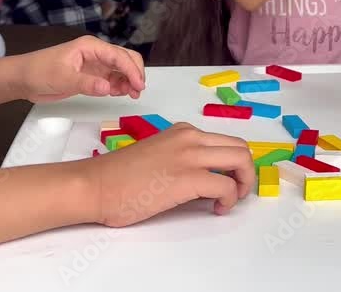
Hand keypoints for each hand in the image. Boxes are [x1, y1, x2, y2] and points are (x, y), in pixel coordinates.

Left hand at [17, 35, 145, 102]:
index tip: (139, 85)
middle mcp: (96, 53)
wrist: (22, 79)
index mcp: (90, 47)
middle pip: (125, 58)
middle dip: (135, 73)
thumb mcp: (62, 78)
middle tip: (137, 91)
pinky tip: (120, 94)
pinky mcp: (92, 76)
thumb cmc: (39, 72)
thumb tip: (109, 88)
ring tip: (131, 95)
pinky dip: (120, 86)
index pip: (118, 56)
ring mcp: (95, 65)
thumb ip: (87, 83)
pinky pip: (112, 79)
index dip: (131, 70)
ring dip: (129, 81)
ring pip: (121, 70)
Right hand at [84, 124, 255, 223]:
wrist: (94, 185)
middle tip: (236, 190)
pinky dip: (230, 199)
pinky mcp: (188, 178)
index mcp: (183, 132)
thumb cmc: (117, 177)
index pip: (225, 141)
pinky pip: (227, 186)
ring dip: (243, 183)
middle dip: (246, 171)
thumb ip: (182, 158)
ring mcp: (190, 156)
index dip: (234, 163)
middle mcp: (190, 138)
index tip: (229, 179)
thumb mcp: (158, 154)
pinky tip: (216, 208)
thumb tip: (205, 176)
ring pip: (241, 160)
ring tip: (230, 199)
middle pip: (241, 148)